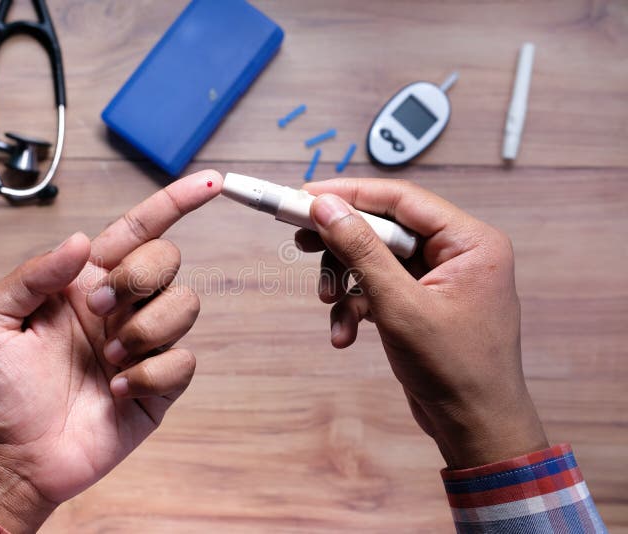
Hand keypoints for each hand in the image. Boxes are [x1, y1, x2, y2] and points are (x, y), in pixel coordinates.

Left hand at [0, 170, 222, 532]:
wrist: (13, 458)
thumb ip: (32, 274)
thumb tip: (80, 241)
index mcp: (86, 281)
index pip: (140, 229)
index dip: (176, 201)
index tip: (212, 182)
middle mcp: (122, 305)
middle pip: (168, 260)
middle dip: (139, 279)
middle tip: (100, 313)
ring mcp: (143, 344)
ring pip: (185, 306)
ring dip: (145, 332)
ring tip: (108, 362)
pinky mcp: (160, 385)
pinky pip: (184, 362)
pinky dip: (150, 375)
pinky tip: (117, 391)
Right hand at [295, 178, 547, 468]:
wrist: (476, 428)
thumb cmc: (456, 370)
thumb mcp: (399, 306)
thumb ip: (361, 251)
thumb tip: (327, 207)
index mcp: (470, 241)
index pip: (402, 199)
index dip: (350, 194)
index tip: (305, 196)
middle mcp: (458, 252)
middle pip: (385, 227)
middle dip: (342, 244)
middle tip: (302, 241)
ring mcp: (440, 278)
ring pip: (377, 259)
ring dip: (346, 281)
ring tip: (328, 304)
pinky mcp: (423, 301)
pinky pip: (381, 288)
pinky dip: (357, 307)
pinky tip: (345, 334)